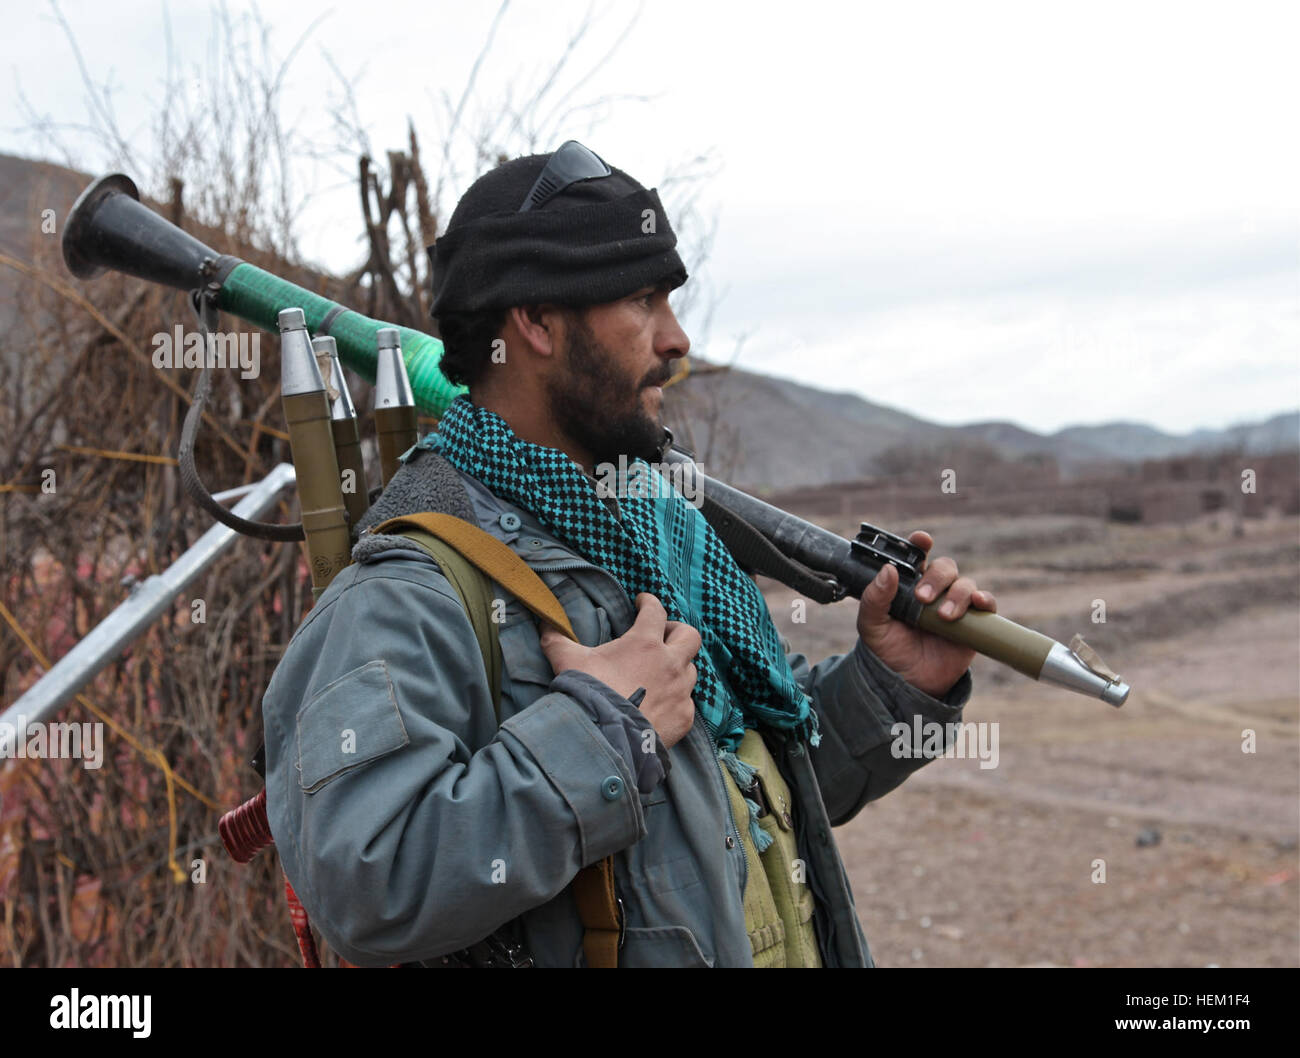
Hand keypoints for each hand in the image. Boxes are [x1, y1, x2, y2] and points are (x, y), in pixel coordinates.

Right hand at [539, 592, 700, 748]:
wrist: (604, 740)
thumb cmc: (588, 695)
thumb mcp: (567, 662)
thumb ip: (556, 639)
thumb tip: (544, 622)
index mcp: (644, 643)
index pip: (655, 610)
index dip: (649, 602)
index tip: (642, 602)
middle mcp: (669, 663)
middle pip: (689, 636)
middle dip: (677, 632)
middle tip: (662, 636)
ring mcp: (680, 691)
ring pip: (691, 670)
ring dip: (678, 667)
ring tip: (661, 673)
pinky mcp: (684, 717)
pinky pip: (687, 702)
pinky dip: (677, 700)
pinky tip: (663, 704)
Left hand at [855, 530, 996, 698]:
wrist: (907, 684)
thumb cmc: (887, 651)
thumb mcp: (871, 625)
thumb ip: (875, 598)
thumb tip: (888, 570)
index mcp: (908, 585)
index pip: (916, 556)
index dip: (920, 544)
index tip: (922, 539)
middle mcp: (934, 590)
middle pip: (944, 567)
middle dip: (936, 578)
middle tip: (923, 598)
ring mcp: (954, 604)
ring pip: (965, 583)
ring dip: (958, 594)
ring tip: (943, 617)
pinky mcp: (973, 623)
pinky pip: (986, 603)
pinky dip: (985, 599)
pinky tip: (977, 605)